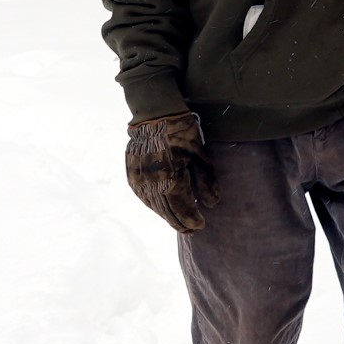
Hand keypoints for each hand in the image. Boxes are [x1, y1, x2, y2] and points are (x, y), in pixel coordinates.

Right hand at [125, 112, 220, 233]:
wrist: (155, 114)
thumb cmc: (181, 133)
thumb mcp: (200, 156)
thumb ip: (207, 182)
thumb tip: (211, 204)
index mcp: (170, 180)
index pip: (182, 210)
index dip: (192, 220)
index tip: (201, 225)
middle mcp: (152, 184)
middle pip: (167, 212)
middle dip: (180, 222)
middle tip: (190, 229)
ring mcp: (139, 180)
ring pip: (154, 207)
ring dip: (167, 215)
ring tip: (178, 221)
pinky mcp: (132, 175)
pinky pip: (143, 197)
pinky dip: (154, 205)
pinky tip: (162, 207)